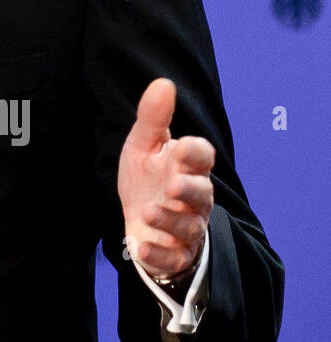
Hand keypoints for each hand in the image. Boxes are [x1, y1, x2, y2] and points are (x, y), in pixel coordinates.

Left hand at [118, 78, 213, 282]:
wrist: (139, 221)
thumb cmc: (146, 179)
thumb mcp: (143, 146)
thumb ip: (152, 117)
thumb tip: (163, 83)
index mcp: (187, 168)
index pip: (201, 158)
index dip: (196, 154)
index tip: (183, 147)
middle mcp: (193, 200)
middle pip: (202, 195)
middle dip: (190, 190)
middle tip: (173, 185)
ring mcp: (185, 229)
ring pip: (188, 227)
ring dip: (170, 220)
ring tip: (148, 210)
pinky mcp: (174, 255)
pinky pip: (171, 258)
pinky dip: (157, 254)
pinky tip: (141, 247)